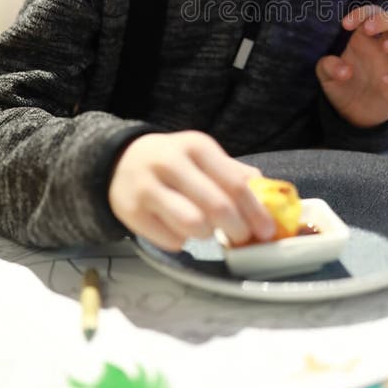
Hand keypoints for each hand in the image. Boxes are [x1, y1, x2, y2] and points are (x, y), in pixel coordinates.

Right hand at [108, 130, 275, 250]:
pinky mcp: (132, 213)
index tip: (268, 231)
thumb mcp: (202, 156)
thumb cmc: (173, 162)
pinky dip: (182, 241)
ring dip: (207, 234)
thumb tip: (267, 194)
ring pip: (193, 225)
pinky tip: (178, 229)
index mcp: (196, 146)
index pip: (234, 183)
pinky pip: (171, 241)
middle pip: (217, 206)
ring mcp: (148, 188)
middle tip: (242, 239)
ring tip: (206, 229)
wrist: (119, 162)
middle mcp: (171, 163)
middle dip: (237, 229)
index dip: (255, 211)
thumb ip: (233, 173)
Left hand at [316, 6, 387, 127]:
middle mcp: (386, 47)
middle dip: (387, 19)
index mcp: (367, 38)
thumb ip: (328, 67)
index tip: (346, 25)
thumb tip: (345, 70)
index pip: (374, 13)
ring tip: (385, 47)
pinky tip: (385, 80)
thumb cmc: (341, 86)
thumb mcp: (326, 76)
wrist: (351, 115)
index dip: (363, 13)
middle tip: (368, 29)